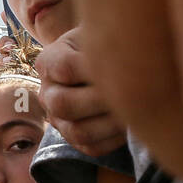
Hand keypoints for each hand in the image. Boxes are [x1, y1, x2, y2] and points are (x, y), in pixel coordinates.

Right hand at [36, 25, 127, 156]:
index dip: (96, 68)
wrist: (112, 63)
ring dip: (112, 123)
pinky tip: (132, 123)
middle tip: (135, 91)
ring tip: (137, 109)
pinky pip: (91, 148)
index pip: (65, 69)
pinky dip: (115, 139)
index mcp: (48, 61)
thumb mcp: (103, 33)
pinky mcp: (74, 138)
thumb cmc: (111, 45)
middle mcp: (46, 92)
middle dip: (102, 99)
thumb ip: (108, 40)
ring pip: (77, 131)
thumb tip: (132, 51)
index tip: (127, 61)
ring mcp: (57, 119)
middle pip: (63, 104)